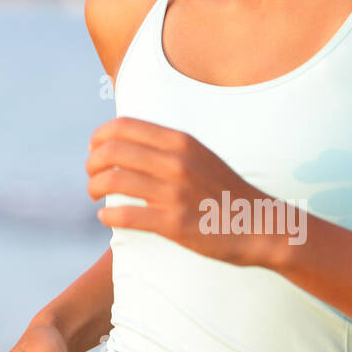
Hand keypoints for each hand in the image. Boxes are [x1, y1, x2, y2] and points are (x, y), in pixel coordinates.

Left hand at [86, 116, 290, 266]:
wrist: (260, 224)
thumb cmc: (223, 190)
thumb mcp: (198, 155)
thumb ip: (167, 146)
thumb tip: (125, 141)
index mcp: (180, 141)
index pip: (123, 126)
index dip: (99, 137)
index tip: (93, 150)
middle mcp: (176, 162)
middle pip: (112, 151)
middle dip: (92, 163)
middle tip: (91, 175)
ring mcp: (175, 193)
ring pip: (113, 182)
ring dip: (95, 188)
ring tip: (95, 195)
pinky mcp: (174, 223)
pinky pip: (125, 215)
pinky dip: (107, 216)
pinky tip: (106, 218)